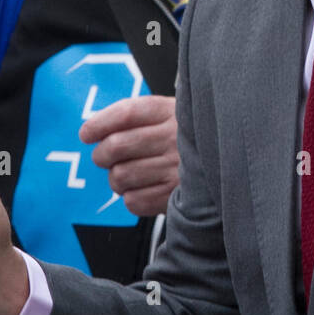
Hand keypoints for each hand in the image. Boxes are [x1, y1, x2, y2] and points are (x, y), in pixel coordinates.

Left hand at [79, 95, 178, 216]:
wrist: (227, 161)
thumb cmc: (184, 138)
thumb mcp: (169, 114)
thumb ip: (134, 117)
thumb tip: (89, 131)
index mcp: (171, 112)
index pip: (127, 113)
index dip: (99, 123)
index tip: (86, 133)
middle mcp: (175, 139)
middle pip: (116, 146)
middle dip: (102, 154)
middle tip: (105, 156)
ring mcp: (177, 169)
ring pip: (120, 176)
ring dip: (116, 178)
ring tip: (128, 174)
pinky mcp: (177, 197)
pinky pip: (134, 201)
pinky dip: (131, 198)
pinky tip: (142, 189)